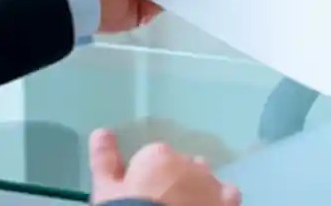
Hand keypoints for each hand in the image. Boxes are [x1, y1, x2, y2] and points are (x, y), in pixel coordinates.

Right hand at [89, 129, 240, 205]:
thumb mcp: (105, 190)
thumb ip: (104, 159)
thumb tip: (101, 131)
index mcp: (158, 155)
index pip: (153, 160)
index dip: (146, 179)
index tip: (140, 196)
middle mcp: (189, 163)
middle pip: (182, 167)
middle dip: (174, 182)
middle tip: (162, 205)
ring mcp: (212, 185)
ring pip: (206, 180)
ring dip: (199, 190)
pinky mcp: (228, 204)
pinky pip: (229, 195)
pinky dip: (222, 200)